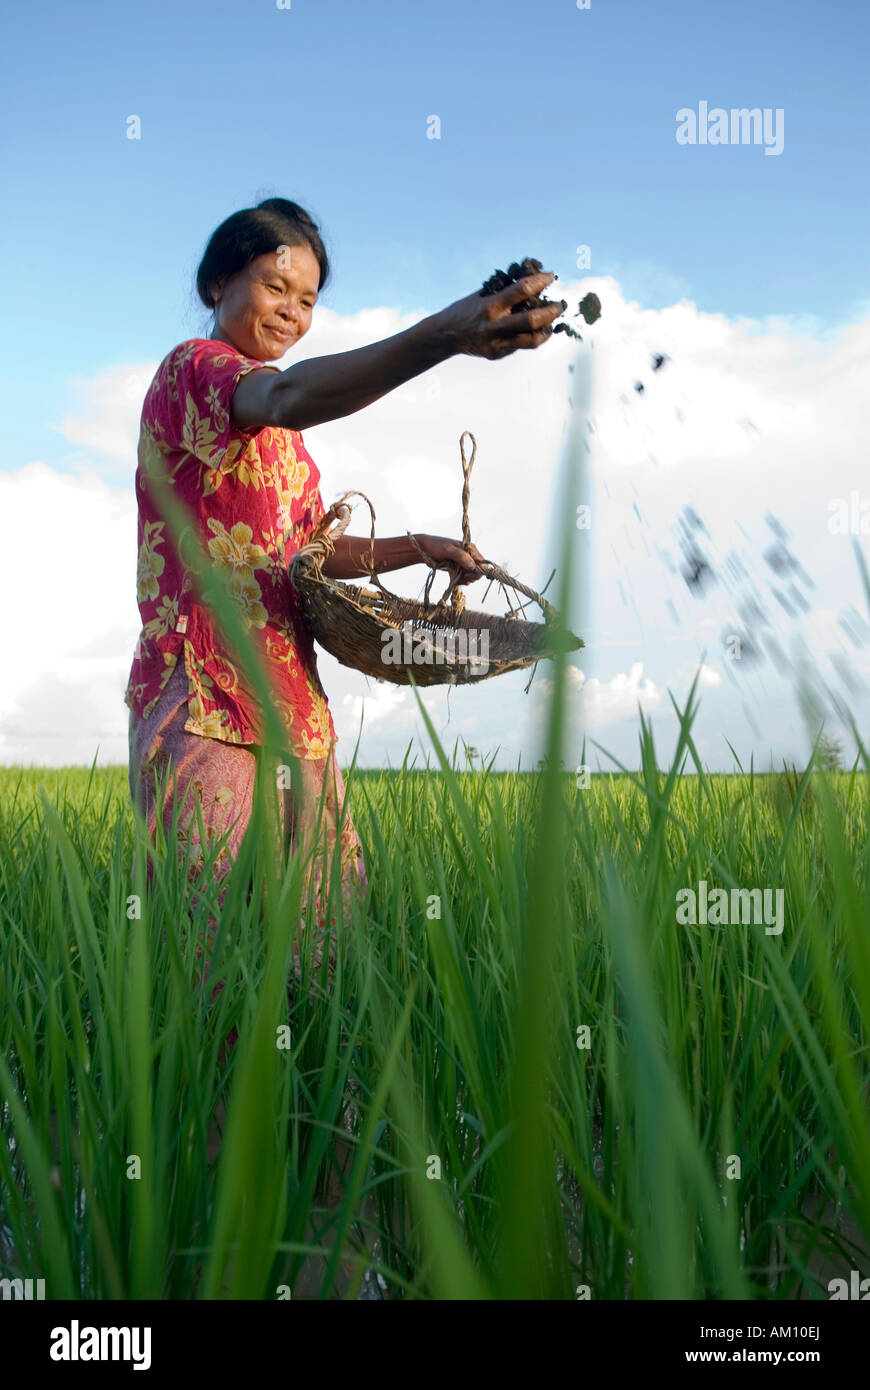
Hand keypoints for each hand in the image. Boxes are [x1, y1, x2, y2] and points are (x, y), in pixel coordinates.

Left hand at [412, 534, 488, 582]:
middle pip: (477, 572)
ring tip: (454, 576)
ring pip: (470, 577)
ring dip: (464, 579)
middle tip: (460, 576)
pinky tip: (452, 577)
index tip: (467, 574)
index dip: (477, 572)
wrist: (423, 550)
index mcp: (470, 549)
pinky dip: (459, 580)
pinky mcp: (457, 569)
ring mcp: (463, 563)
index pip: (483, 564)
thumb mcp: (448, 550)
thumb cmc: (435, 546)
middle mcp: (469, 556)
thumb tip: (473, 566)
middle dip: (470, 577)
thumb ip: (461, 557)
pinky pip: (463, 579)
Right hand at [434, 270, 562, 359]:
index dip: (540, 281)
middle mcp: (495, 326)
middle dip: (551, 311)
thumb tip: (531, 280)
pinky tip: (533, 331)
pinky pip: (520, 346)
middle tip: (560, 305)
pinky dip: (530, 337)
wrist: (446, 335)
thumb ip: (504, 290)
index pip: (522, 290)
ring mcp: (497, 344)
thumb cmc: (466, 310)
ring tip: (552, 322)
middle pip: (532, 320)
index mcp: (491, 306)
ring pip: (532, 341)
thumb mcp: (482, 295)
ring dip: (547, 330)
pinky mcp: (497, 354)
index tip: (551, 276)